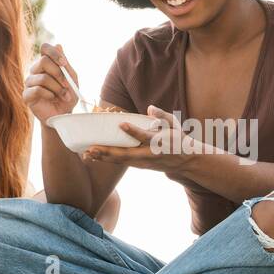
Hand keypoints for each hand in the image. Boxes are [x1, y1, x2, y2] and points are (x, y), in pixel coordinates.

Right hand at [24, 42, 79, 122]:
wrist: (63, 116)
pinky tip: (53, 99)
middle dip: (59, 74)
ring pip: (43, 78)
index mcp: (47, 64)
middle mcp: (36, 70)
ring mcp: (29, 82)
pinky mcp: (26, 94)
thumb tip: (58, 45)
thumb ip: (65, 65)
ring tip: (65, 96)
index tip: (64, 64)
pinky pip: (37, 89)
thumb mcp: (72, 80)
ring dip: (58, 88)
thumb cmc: (67, 96)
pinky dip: (49, 94)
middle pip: (43, 61)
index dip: (54, 53)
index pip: (45, 48)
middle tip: (67, 85)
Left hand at [82, 105, 206, 171]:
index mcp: (160, 142)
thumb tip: (150, 108)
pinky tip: (96, 157)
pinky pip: (122, 163)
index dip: (134, 131)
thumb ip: (162, 115)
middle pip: (128, 154)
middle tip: (92, 148)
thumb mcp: (174, 124)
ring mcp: (144, 162)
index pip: (146, 137)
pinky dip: (108, 160)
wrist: (185, 161)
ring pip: (122, 161)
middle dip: (109, 152)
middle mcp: (150, 154)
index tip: (122, 124)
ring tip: (88, 153)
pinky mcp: (140, 166)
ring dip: (105, 157)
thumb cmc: (178, 138)